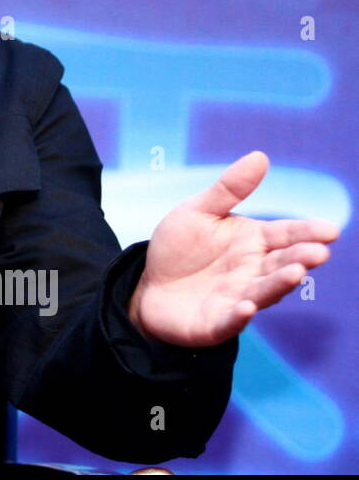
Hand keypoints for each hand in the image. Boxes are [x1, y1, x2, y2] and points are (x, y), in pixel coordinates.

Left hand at [128, 151, 339, 348]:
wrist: (149, 286)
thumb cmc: (180, 248)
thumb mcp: (198, 211)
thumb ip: (229, 189)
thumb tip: (260, 156)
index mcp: (254, 242)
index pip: (286, 235)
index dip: (308, 233)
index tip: (329, 230)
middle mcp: (253, 271)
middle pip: (281, 264)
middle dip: (300, 258)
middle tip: (317, 253)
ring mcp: (237, 298)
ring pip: (264, 292)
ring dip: (279, 284)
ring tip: (295, 273)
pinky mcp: (215, 323)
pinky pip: (230, 321)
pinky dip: (239, 316)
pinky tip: (247, 307)